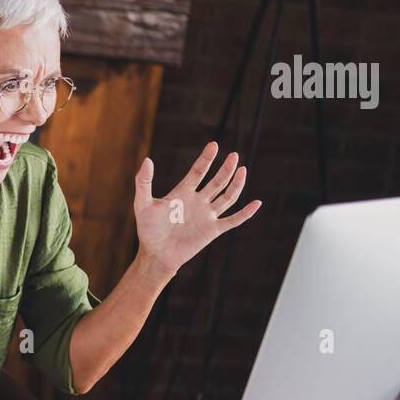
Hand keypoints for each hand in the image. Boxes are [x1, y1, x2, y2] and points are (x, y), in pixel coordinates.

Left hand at [133, 142, 260, 276]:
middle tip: (234, 155)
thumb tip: (147, 160)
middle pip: (216, 182)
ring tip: (243, 169)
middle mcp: (197, 201)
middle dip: (225, 169)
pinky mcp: (213, 230)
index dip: (206, 159)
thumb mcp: (142, 204)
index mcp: (183, 192)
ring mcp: (206, 215)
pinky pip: (232, 220)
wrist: (156, 254)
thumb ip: (143, 182)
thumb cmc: (148, 230)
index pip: (198, 172)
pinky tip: (257, 203)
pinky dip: (245, 213)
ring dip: (235, 184)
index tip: (214, 145)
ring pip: (227, 197)